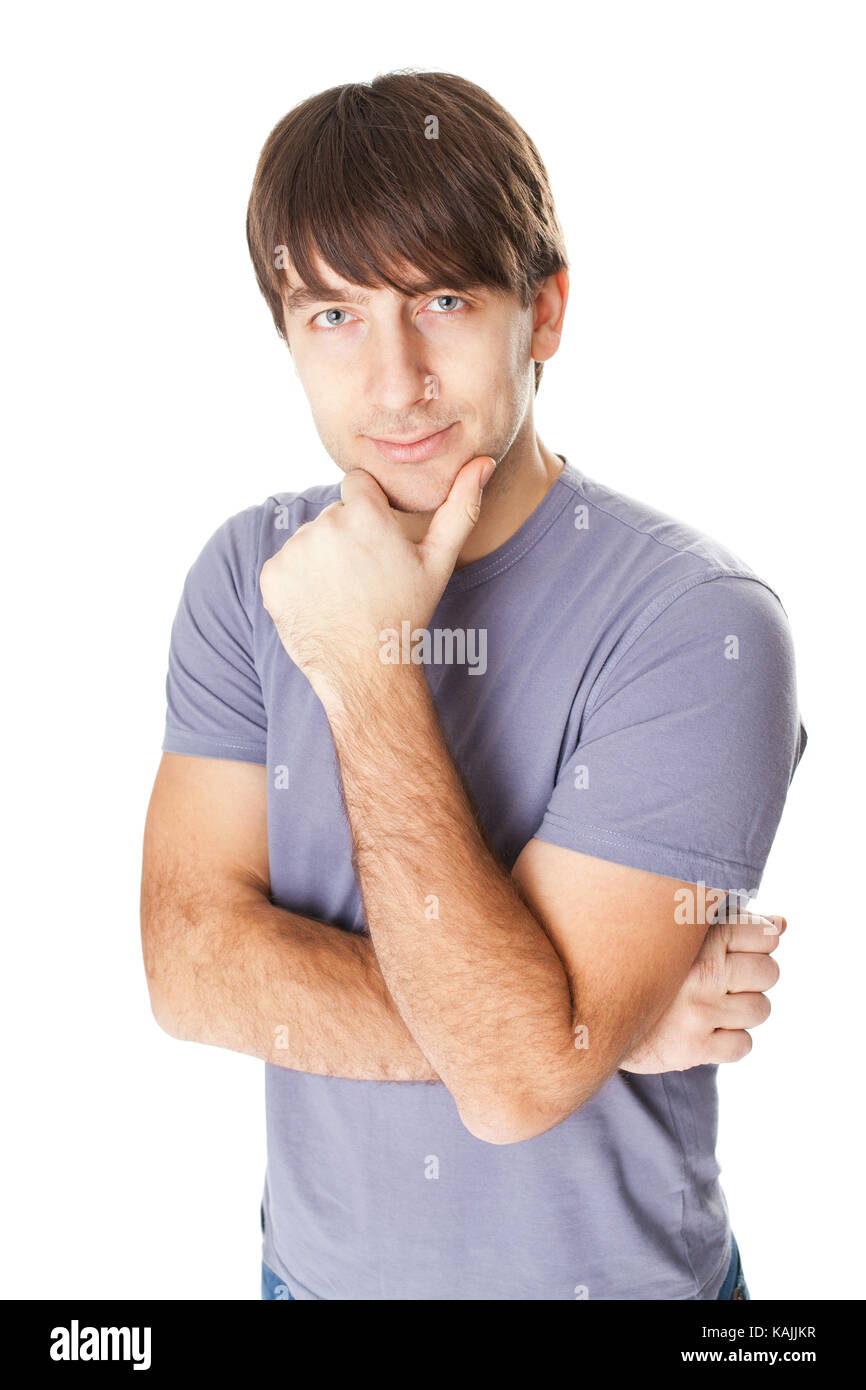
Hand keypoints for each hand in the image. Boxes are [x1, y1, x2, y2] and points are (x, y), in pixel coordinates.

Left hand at [259, 456, 496, 706]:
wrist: (366, 670)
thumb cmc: (407, 613)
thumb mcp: (439, 560)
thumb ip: (460, 506)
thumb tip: (483, 462)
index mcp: (364, 514)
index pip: (358, 484)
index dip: (369, 510)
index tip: (378, 541)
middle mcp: (324, 525)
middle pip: (334, 513)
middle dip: (347, 536)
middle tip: (365, 576)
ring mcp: (294, 551)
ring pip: (309, 538)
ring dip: (322, 557)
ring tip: (344, 592)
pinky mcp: (272, 576)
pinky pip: (286, 564)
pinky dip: (299, 580)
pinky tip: (321, 602)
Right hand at [618, 909, 785, 1073]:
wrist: (595, 1012)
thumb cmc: (649, 965)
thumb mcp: (684, 934)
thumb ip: (735, 925)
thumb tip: (783, 924)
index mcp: (698, 938)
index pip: (765, 935)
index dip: (758, 941)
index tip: (736, 948)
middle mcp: (702, 974)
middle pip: (769, 972)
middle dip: (753, 975)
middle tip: (725, 978)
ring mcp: (699, 1014)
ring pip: (760, 1009)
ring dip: (744, 1007)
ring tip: (716, 1003)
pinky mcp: (692, 1049)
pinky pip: (743, 1045)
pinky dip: (732, 1039)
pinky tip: (709, 1027)